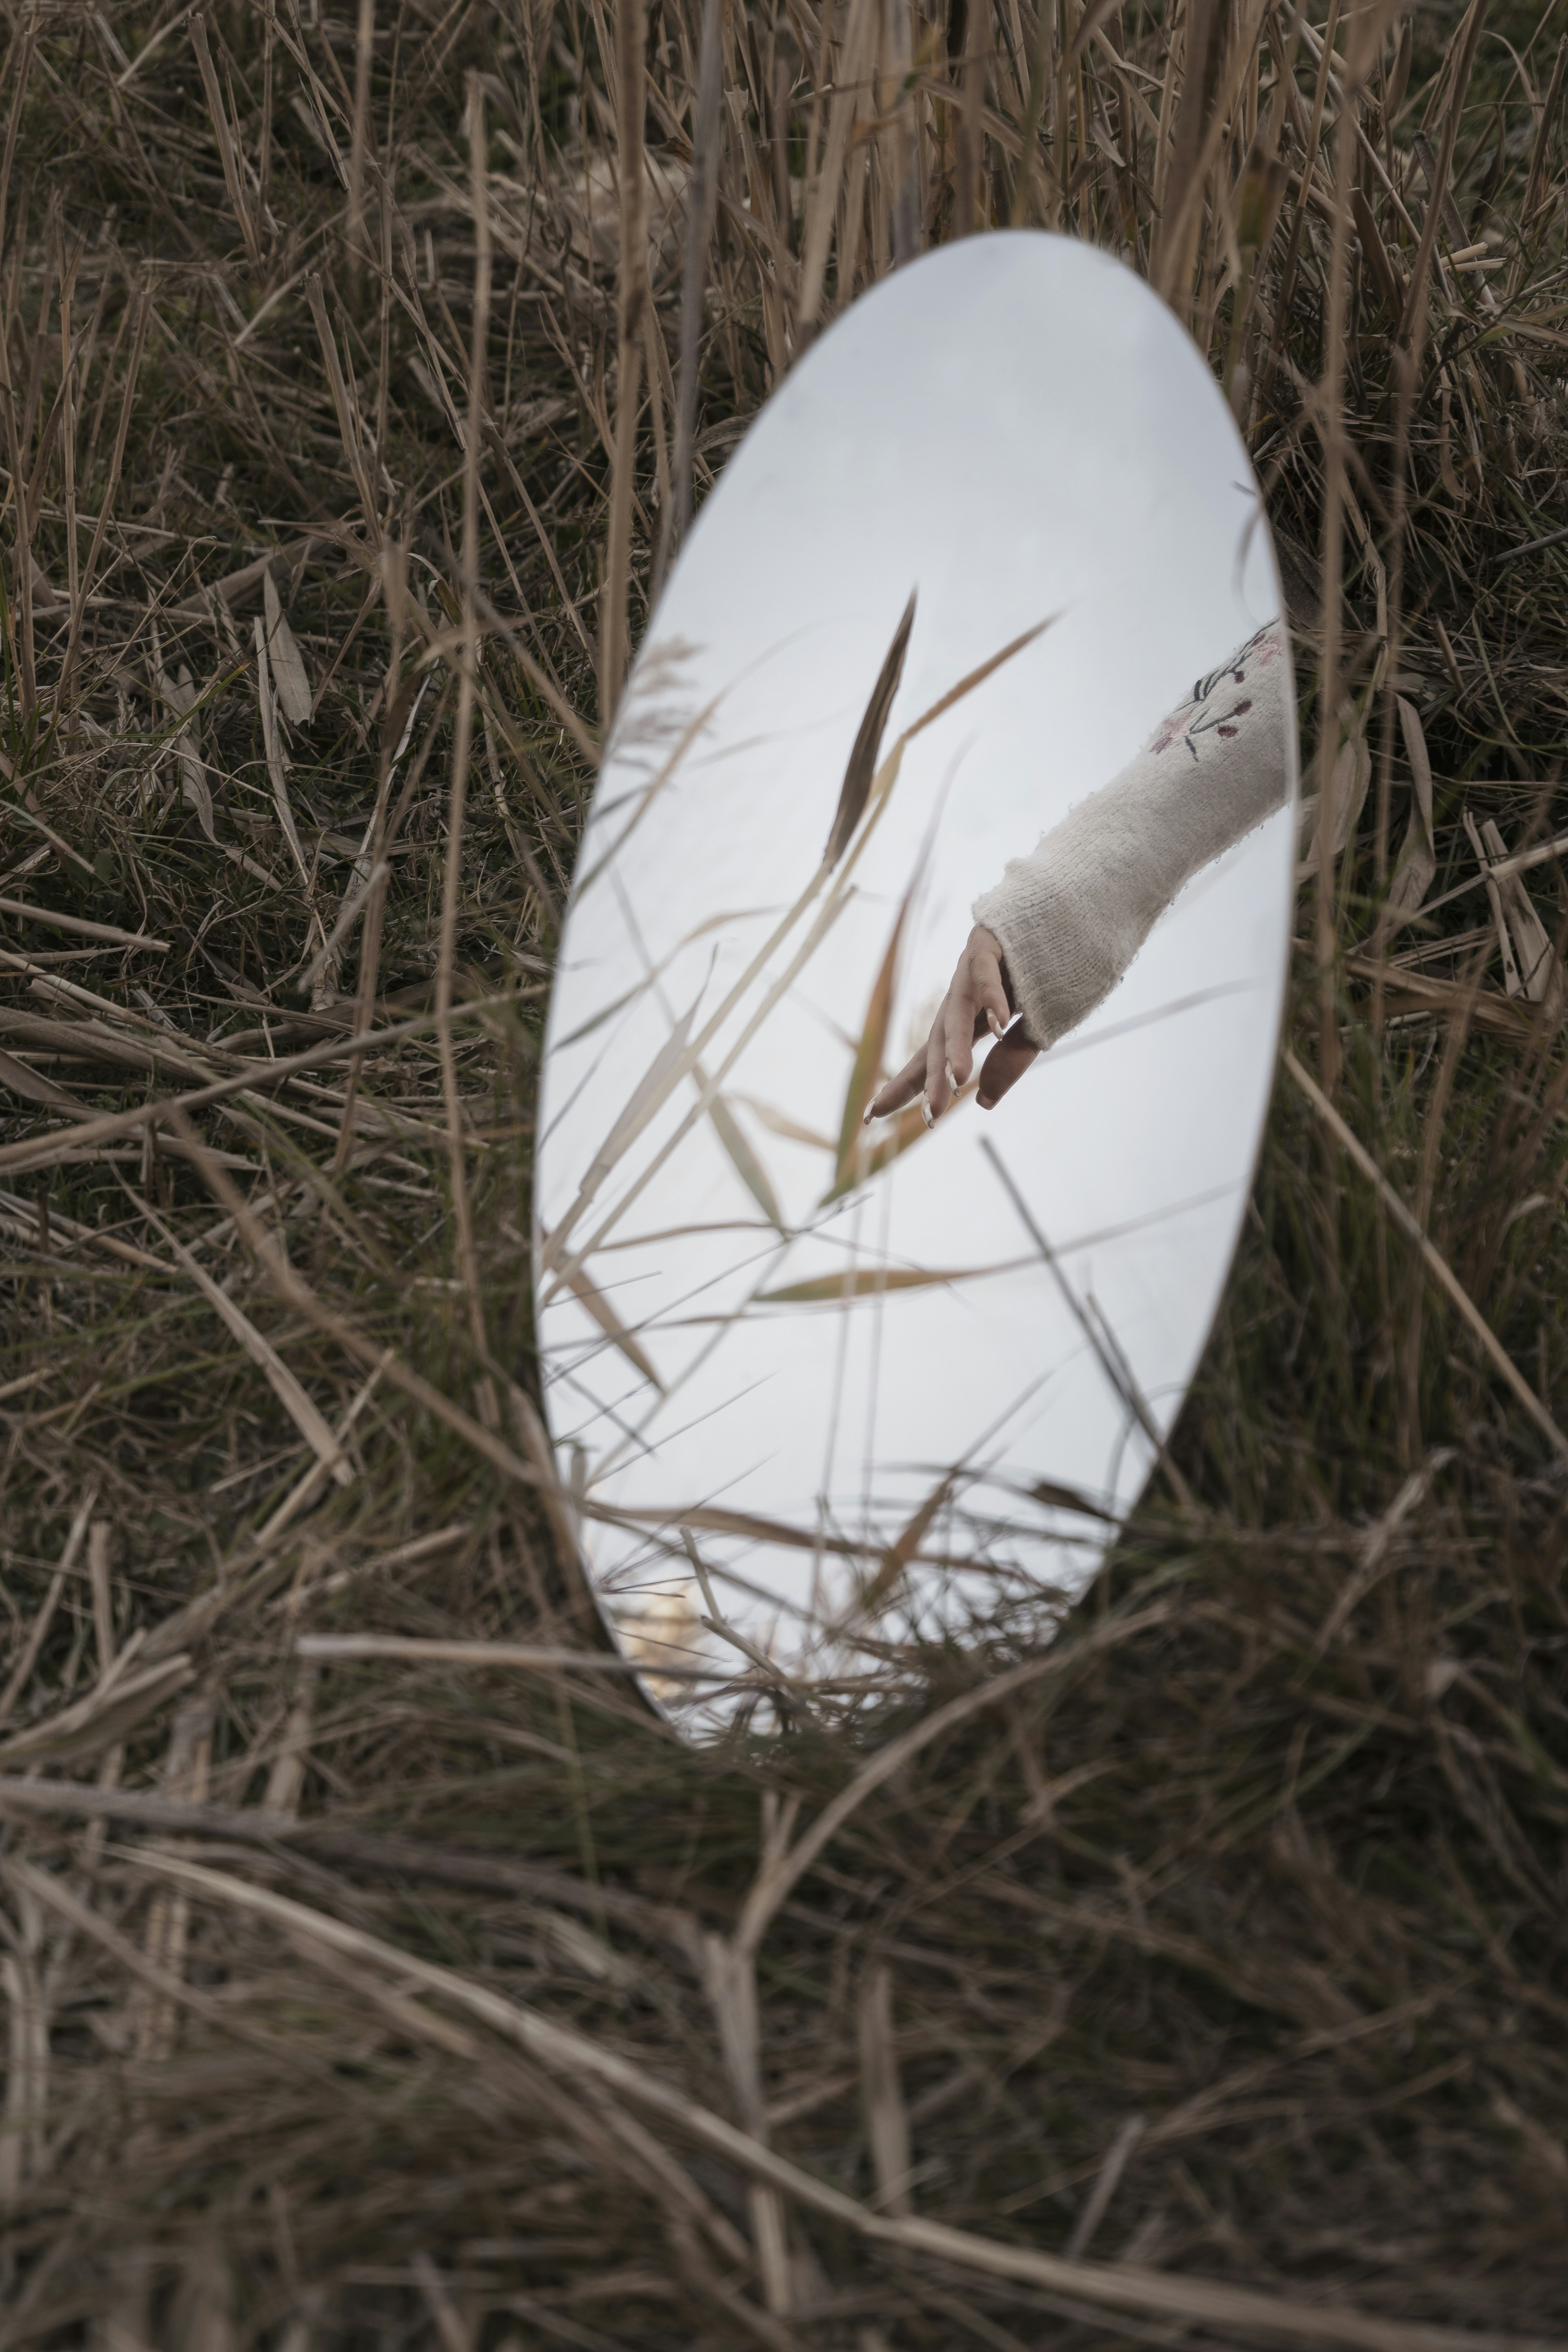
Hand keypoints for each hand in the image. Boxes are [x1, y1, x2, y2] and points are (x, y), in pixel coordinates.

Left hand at [866, 924, 1039, 1123]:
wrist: (1070, 916)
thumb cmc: (1053, 972)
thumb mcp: (1038, 1029)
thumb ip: (1010, 1062)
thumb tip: (980, 1102)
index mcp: (968, 1018)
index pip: (930, 1058)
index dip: (904, 1086)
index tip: (871, 1118)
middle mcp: (960, 995)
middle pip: (936, 1042)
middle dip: (930, 1080)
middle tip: (930, 1116)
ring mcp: (971, 968)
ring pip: (958, 1012)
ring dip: (959, 1045)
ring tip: (958, 1078)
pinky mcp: (990, 941)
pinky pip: (989, 973)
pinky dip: (995, 996)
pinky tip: (1001, 1023)